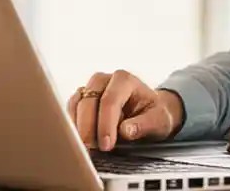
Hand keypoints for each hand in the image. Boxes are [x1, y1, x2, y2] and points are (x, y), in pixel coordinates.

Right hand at [66, 69, 183, 151]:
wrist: (149, 111)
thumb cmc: (154, 114)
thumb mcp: (158, 120)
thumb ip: (143, 125)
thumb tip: (126, 130)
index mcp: (125, 80)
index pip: (110, 101)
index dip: (105, 125)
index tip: (106, 145)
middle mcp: (104, 80)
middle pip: (88, 101)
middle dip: (88, 127)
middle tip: (91, 149)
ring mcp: (91, 88)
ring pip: (76, 104)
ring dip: (78, 127)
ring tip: (86, 147)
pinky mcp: (82, 99)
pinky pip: (71, 110)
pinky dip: (73, 126)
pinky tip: (80, 140)